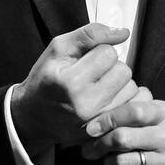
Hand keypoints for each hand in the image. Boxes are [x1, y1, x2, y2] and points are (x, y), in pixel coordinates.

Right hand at [11, 23, 142, 150]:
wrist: (34, 115)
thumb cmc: (45, 78)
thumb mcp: (58, 48)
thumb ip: (90, 34)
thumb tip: (123, 33)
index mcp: (69, 82)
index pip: (108, 53)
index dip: (99, 50)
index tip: (86, 58)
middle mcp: (84, 104)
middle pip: (123, 71)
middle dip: (111, 66)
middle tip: (93, 72)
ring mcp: (96, 121)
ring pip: (130, 88)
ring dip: (118, 83)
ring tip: (98, 86)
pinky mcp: (105, 131)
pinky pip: (130, 106)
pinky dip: (121, 98)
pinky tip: (104, 98)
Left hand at [79, 95, 164, 164]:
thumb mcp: (157, 114)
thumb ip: (131, 110)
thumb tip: (94, 117)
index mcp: (164, 115)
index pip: (132, 112)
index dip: (107, 119)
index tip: (90, 128)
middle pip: (122, 138)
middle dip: (99, 144)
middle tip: (88, 149)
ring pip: (122, 162)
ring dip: (107, 162)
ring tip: (106, 161)